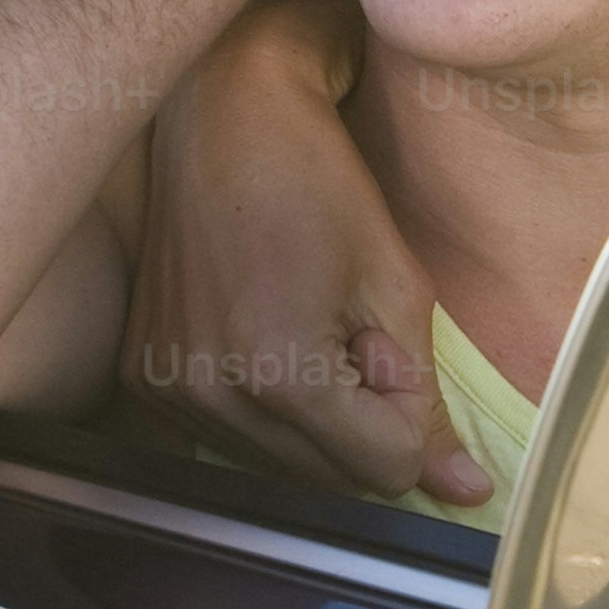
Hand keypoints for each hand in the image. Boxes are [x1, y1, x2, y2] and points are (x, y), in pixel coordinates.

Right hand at [122, 0, 481, 505]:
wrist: (222, 116)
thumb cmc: (318, 182)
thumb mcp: (396, 285)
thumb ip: (426, 400)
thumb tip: (466, 492)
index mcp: (278, 372)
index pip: (383, 470)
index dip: (408, 416)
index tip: (389, 344)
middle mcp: (210, 396)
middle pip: (329, 481)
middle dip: (360, 425)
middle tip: (349, 332)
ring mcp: (166, 390)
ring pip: (279, 469)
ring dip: (311, 424)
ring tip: (301, 328)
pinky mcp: (142, 378)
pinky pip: (227, 439)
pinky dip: (261, 411)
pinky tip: (261, 335)